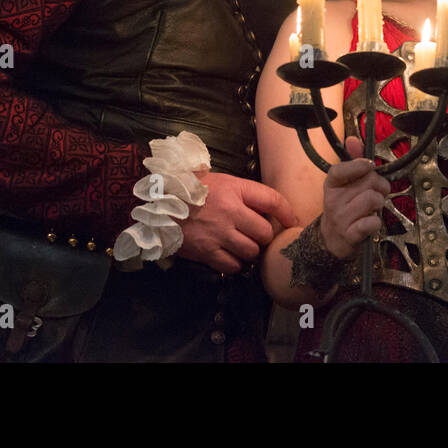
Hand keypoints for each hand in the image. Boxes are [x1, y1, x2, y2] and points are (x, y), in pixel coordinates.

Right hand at [178, 171, 297, 273]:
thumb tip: (267, 207)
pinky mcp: (206, 252)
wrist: (156, 203)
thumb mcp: (219, 181)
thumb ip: (243, 193)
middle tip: (257, 235)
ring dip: (250, 252)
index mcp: (235, 189)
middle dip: (264, 236)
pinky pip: (233, 266)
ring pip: (252, 252)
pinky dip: (235, 264)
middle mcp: (230, 212)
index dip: (287, 213)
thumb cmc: (189, 189)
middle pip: (265, 232)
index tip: (291, 222)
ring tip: (242, 246)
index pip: (273, 201)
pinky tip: (229, 256)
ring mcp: (218, 234)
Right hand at [320, 136, 389, 259]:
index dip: (358, 165)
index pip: (340, 170)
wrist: (333, 239)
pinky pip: (372, 222)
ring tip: (373, 208)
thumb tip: (353, 140)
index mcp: (331, 185)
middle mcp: (333, 200)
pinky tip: (371, 222)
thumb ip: (352, 161)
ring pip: (373, 199)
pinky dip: (376, 222)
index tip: (369, 165)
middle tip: (377, 192)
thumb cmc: (344, 207)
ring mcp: (340, 218)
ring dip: (380, 203)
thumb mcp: (344, 184)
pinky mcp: (350, 235)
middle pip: (368, 182)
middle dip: (380, 186)